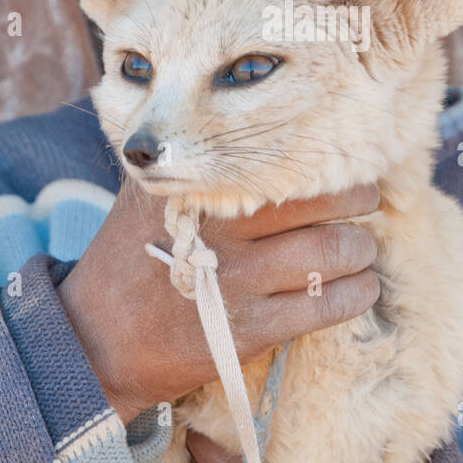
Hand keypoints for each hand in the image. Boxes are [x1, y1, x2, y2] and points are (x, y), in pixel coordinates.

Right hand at [58, 177, 381, 423]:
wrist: (94, 340)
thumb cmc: (131, 255)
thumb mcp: (147, 193)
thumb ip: (192, 160)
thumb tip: (252, 122)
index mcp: (195, 186)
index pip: (276, 155)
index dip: (322, 154)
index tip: (345, 151)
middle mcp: (218, 228)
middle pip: (319, 200)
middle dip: (359, 199)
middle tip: (368, 198)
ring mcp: (234, 281)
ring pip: (332, 252)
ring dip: (361, 249)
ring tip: (362, 246)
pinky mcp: (247, 330)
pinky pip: (325, 306)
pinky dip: (356, 294)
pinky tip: (361, 287)